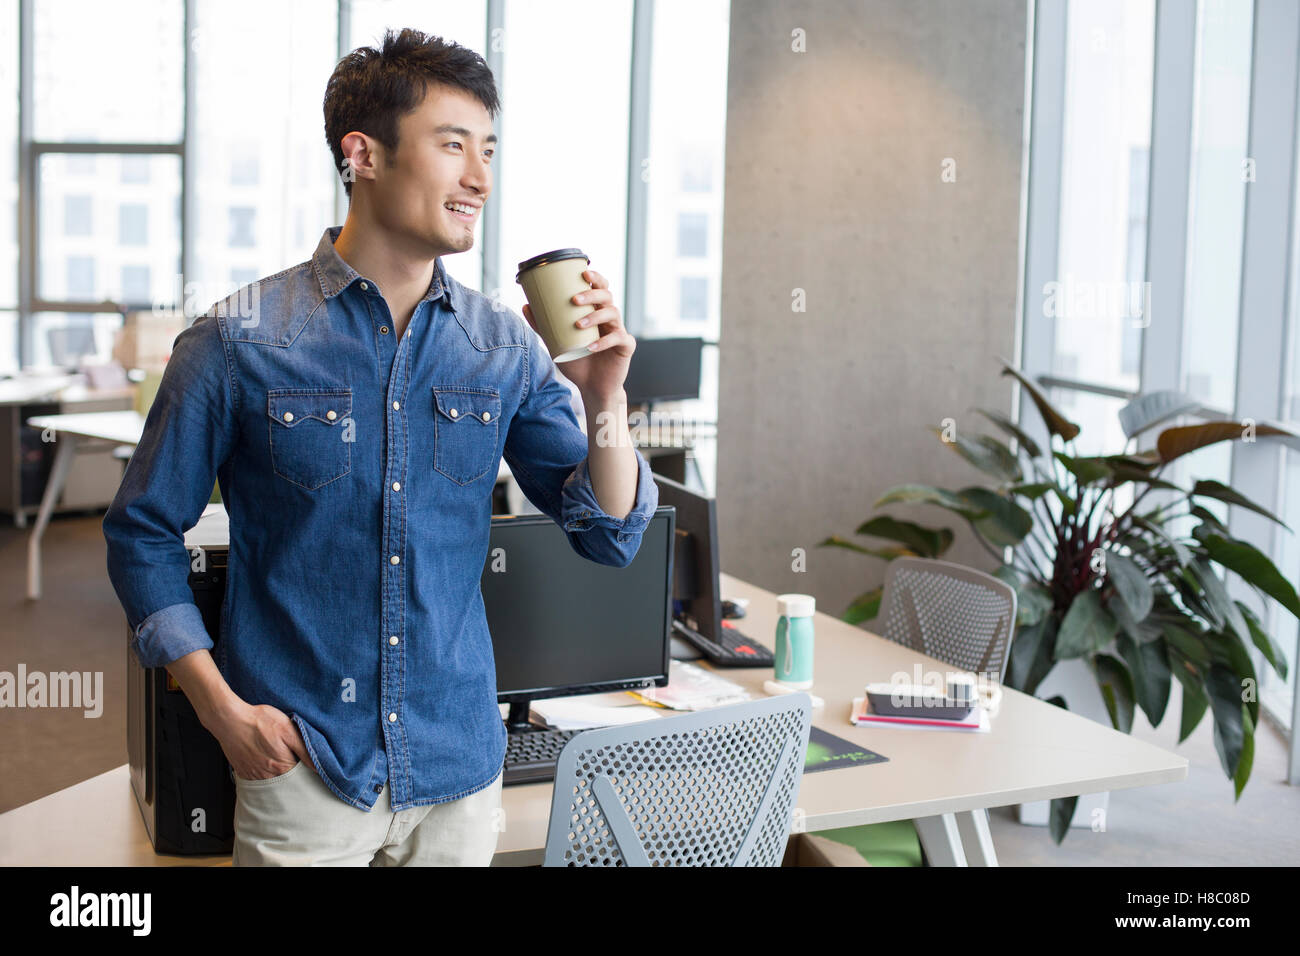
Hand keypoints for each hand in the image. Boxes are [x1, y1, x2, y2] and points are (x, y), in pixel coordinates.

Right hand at [215, 701, 311, 780]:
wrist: (230, 719)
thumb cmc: (259, 722)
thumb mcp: (289, 730)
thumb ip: (305, 750)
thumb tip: (319, 766)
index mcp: (282, 767)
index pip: (300, 777)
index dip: (304, 769)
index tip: (305, 763)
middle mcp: (267, 776)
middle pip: (285, 781)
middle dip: (290, 773)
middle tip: (288, 757)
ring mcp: (253, 775)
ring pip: (270, 781)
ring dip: (275, 773)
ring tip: (274, 757)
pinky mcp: (242, 772)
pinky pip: (256, 779)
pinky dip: (262, 772)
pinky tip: (262, 759)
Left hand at [521, 267, 633, 402]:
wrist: (592, 387)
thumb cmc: (576, 362)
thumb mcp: (555, 343)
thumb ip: (543, 326)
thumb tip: (526, 305)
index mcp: (596, 312)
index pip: (600, 288)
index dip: (596, 277)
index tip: (584, 272)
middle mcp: (609, 318)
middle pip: (607, 296)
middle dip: (592, 294)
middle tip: (574, 300)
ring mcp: (619, 331)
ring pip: (613, 313)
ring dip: (595, 316)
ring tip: (578, 324)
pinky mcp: (626, 346)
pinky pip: (618, 338)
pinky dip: (604, 341)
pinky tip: (591, 347)